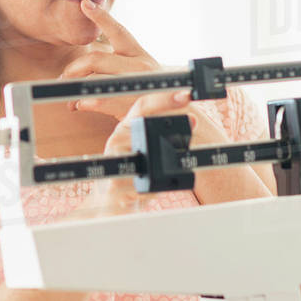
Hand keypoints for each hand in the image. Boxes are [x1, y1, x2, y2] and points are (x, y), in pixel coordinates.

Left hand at [61, 0, 232, 149]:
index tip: (85, 3)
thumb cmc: (157, 93)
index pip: (119, 32)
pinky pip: (101, 102)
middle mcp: (139, 66)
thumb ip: (118, 65)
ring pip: (96, 80)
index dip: (101, 17)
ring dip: (75, 88)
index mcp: (140, 55)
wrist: (181, 116)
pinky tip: (79, 106)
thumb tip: (87, 67)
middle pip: (96, 59)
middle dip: (74, 67)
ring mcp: (137, 86)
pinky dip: (86, 103)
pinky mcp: (133, 105)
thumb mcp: (143, 72)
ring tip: (69, 98)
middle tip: (64, 77)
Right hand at [81, 89, 196, 215]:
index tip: (185, 95)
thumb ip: (164, 136)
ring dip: (162, 167)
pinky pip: (142, 186)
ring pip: (147, 159)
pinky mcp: (113, 186)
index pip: (143, 106)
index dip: (164, 98)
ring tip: (164, 172)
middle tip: (189, 130)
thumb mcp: (145, 151)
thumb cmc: (131, 175)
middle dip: (168, 135)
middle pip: (146, 128)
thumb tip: (193, 121)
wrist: (107, 205)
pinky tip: (150, 190)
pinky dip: (152, 190)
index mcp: (126, 129)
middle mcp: (117, 141)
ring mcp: (113, 162)